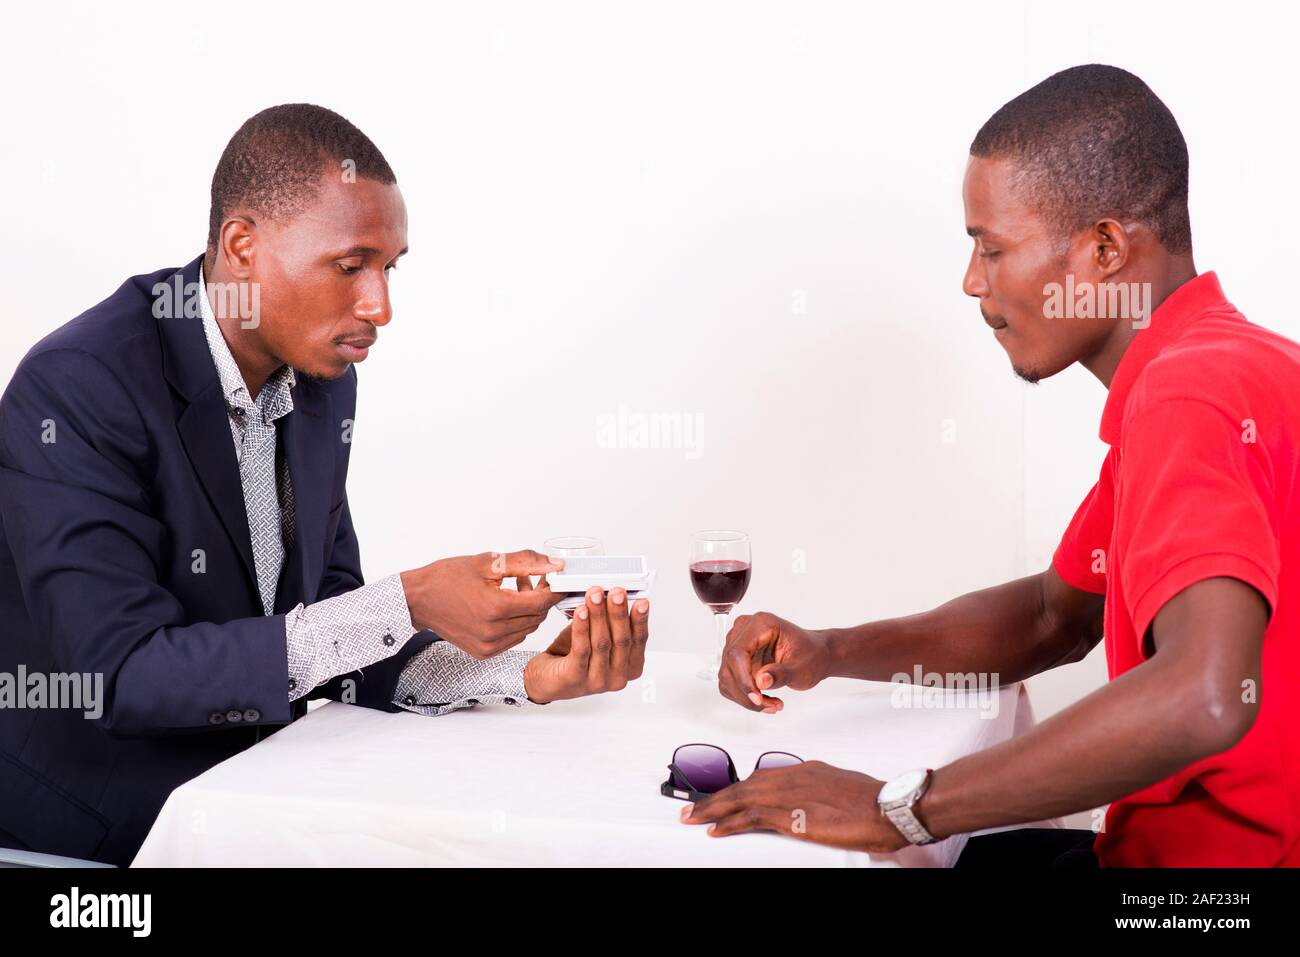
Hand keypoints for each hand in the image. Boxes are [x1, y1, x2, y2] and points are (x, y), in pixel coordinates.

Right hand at [400, 550, 565, 658]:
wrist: (419, 599)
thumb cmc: (447, 577)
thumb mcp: (489, 562)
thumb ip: (525, 562)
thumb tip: (554, 565)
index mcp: (496, 607)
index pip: (541, 602)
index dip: (555, 590)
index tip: (561, 580)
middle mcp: (493, 631)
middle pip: (537, 616)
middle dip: (542, 598)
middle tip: (537, 581)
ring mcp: (488, 645)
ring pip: (527, 629)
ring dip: (529, 611)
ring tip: (517, 591)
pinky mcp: (483, 653)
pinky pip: (514, 638)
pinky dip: (517, 624)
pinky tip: (506, 608)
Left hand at [523, 587, 649, 703]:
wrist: (545, 678)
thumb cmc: (573, 656)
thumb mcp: (597, 637)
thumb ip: (609, 622)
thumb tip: (613, 594)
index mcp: (629, 668)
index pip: (639, 641)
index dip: (640, 620)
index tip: (641, 601)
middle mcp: (617, 677)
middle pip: (622, 640)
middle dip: (619, 613)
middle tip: (617, 593)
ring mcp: (597, 681)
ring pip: (602, 643)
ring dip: (599, 615)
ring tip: (595, 595)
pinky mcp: (575, 678)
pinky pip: (581, 649)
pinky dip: (582, 627)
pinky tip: (581, 611)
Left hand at [680, 761, 909, 852]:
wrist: (888, 805)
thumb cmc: (874, 801)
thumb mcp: (840, 789)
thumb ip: (819, 792)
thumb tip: (808, 804)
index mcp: (804, 770)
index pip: (760, 778)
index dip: (736, 788)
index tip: (721, 796)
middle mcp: (792, 777)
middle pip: (743, 786)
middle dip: (715, 798)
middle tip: (692, 807)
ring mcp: (791, 794)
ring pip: (741, 799)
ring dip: (713, 809)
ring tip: (692, 817)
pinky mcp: (793, 815)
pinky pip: (753, 818)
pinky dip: (730, 823)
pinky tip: (715, 829)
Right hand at [718, 612, 834, 712]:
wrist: (815, 655)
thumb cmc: (811, 656)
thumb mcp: (803, 668)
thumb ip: (782, 674)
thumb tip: (760, 682)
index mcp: (761, 624)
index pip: (738, 652)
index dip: (743, 679)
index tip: (757, 699)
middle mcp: (744, 630)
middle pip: (729, 666)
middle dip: (746, 692)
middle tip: (770, 706)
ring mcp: (738, 643)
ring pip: (726, 677)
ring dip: (745, 698)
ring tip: (771, 705)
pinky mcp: (736, 659)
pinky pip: (730, 682)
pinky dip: (744, 697)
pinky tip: (765, 700)